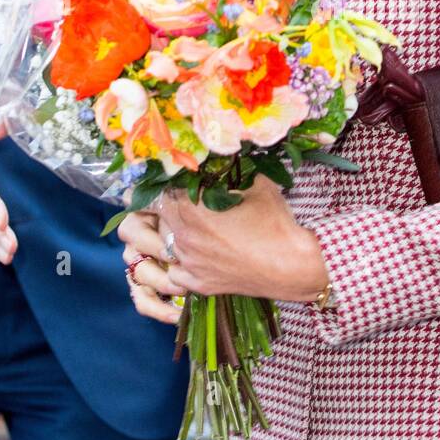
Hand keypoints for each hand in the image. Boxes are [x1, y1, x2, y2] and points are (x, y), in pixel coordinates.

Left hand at [117, 174, 328, 311]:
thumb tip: (219, 154)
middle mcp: (182, 238)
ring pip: (153, 248)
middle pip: (146, 221)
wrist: (293, 265)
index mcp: (191, 209)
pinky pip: (170, 275)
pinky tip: (187, 255)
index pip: (151, 194)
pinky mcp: (198, 285)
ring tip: (171, 228)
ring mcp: (188, 265)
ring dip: (159, 236)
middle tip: (165, 202)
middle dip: (153, 210)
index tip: (154, 181)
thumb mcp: (255, 183)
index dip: (150, 186)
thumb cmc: (276, 222)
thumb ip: (229, 169)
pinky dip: (173, 264)